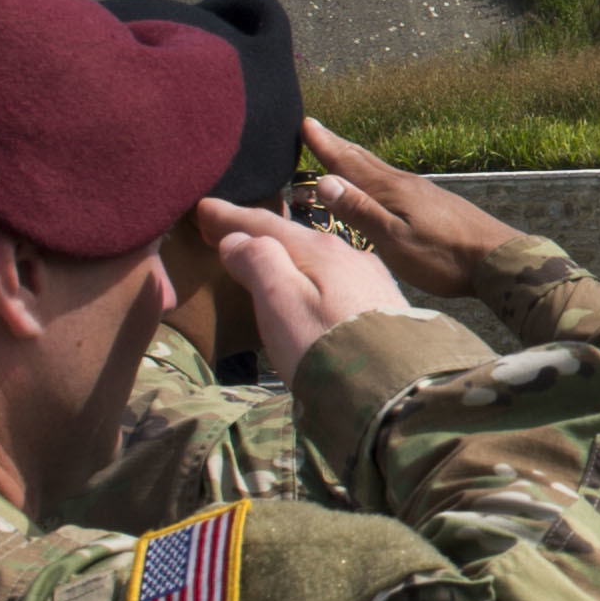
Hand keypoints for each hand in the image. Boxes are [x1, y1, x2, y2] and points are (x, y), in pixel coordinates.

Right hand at [202, 198, 409, 379]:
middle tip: (226, 228)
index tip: (203, 208)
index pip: (265, 224)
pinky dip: (313, 273)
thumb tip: (238, 239)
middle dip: (257, 231)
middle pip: (293, 236)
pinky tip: (312, 285)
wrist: (397, 392)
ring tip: (265, 255)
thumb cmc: (328, 349)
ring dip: (288, 253)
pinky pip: (339, 276)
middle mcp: (349, 255)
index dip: (230, 217)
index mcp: (319, 251)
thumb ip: (259, 263)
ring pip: (319, 256)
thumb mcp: (281, 303)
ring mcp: (371, 279)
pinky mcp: (385, 305)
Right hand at [297, 115, 523, 301]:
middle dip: (337, 144)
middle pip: (364, 159)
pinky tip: (383, 184)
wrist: (499, 260)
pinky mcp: (436, 204)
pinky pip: (395, 181)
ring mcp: (423, 193)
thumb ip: (361, 211)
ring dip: (357, 158)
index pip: (349, 163)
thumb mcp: (396, 241)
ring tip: (343, 151)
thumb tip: (324, 181)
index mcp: (391, 190)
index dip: (325, 145)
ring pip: (380, 169)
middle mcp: (405, 184)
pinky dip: (377, 175)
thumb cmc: (445, 258)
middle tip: (316, 128)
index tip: (304, 123)